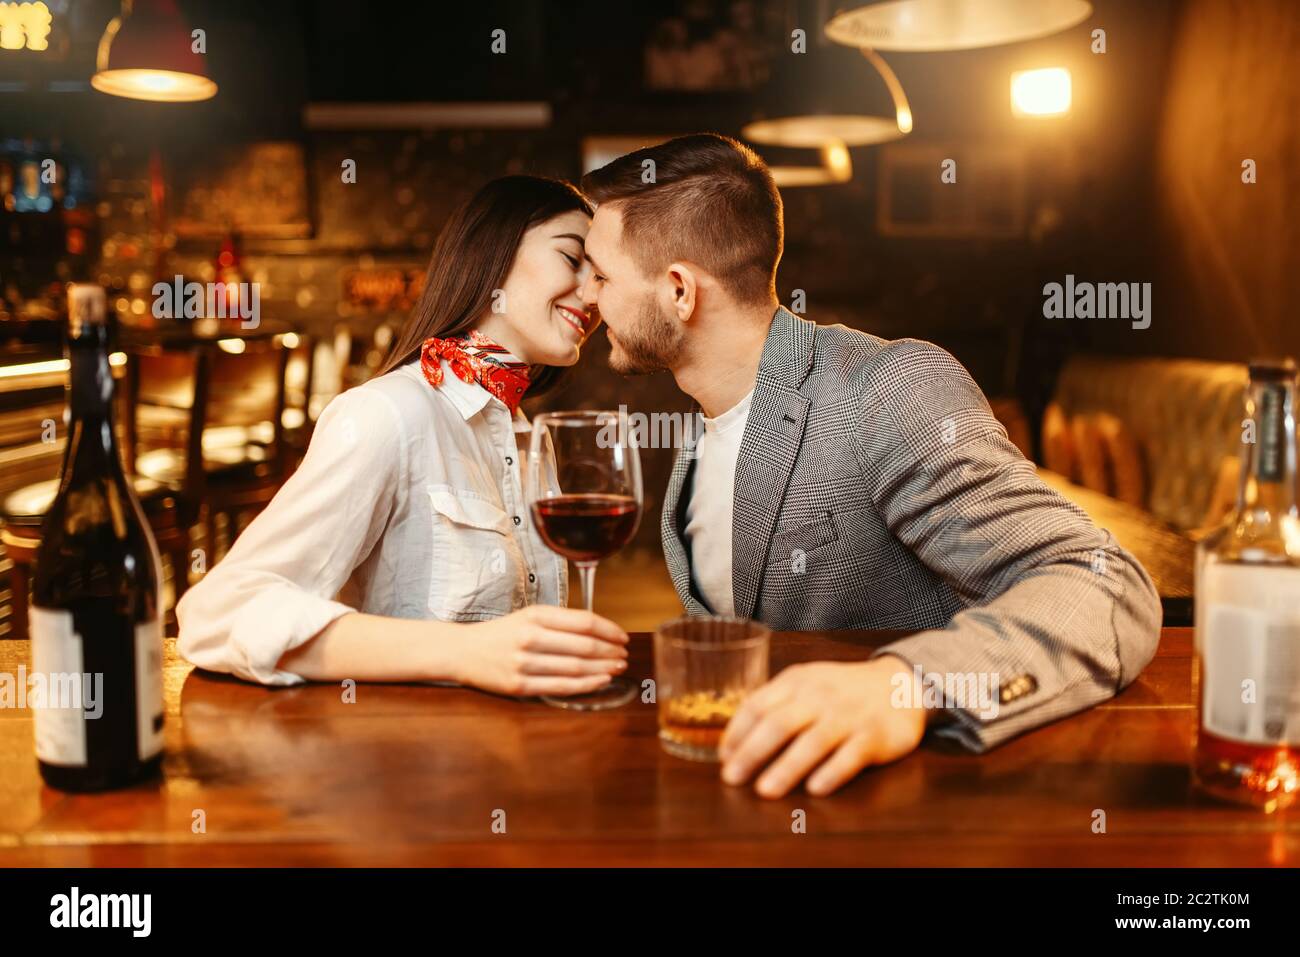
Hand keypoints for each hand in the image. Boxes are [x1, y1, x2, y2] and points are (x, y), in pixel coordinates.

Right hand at [453, 604, 628, 697]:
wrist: (462, 651)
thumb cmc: (501, 633)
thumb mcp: (528, 616)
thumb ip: (560, 622)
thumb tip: (599, 632)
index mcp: (535, 615)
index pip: (583, 622)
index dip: (609, 630)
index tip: (622, 637)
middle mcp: (530, 637)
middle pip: (584, 645)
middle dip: (610, 651)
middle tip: (624, 655)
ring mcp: (524, 663)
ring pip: (576, 668)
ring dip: (603, 669)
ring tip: (617, 668)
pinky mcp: (519, 686)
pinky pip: (561, 687)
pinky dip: (586, 685)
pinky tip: (600, 681)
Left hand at [718, 655, 927, 798]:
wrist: (900, 683)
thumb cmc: (842, 690)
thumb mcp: (807, 683)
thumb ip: (776, 704)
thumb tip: (735, 742)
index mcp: (797, 681)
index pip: (758, 704)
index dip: (737, 733)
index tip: (724, 758)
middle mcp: (820, 695)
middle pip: (779, 723)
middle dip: (752, 753)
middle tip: (732, 778)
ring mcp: (848, 715)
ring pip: (813, 742)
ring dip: (786, 768)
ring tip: (765, 790)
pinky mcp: (874, 735)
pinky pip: (850, 755)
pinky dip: (831, 772)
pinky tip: (815, 790)